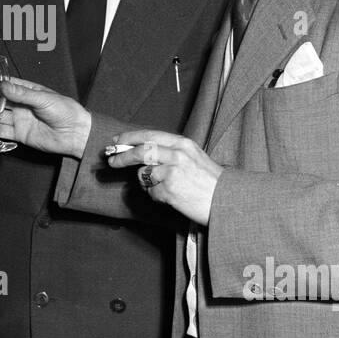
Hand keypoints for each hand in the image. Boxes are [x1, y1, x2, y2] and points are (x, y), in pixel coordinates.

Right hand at [0, 77, 90, 158]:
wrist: (75, 133)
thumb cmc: (65, 111)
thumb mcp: (43, 98)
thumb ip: (22, 94)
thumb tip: (4, 85)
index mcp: (28, 92)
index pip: (6, 84)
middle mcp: (21, 105)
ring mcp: (19, 120)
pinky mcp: (20, 134)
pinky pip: (3, 131)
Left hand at [106, 130, 222, 225]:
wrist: (227, 201)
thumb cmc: (210, 182)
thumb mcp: (193, 158)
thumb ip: (171, 153)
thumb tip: (143, 154)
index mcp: (183, 144)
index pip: (149, 135)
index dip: (129, 138)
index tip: (116, 141)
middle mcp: (177, 154)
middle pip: (141, 151)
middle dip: (122, 156)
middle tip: (111, 161)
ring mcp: (172, 172)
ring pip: (144, 174)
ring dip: (147, 183)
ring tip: (165, 189)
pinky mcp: (169, 189)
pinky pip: (151, 193)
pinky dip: (156, 197)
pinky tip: (172, 198)